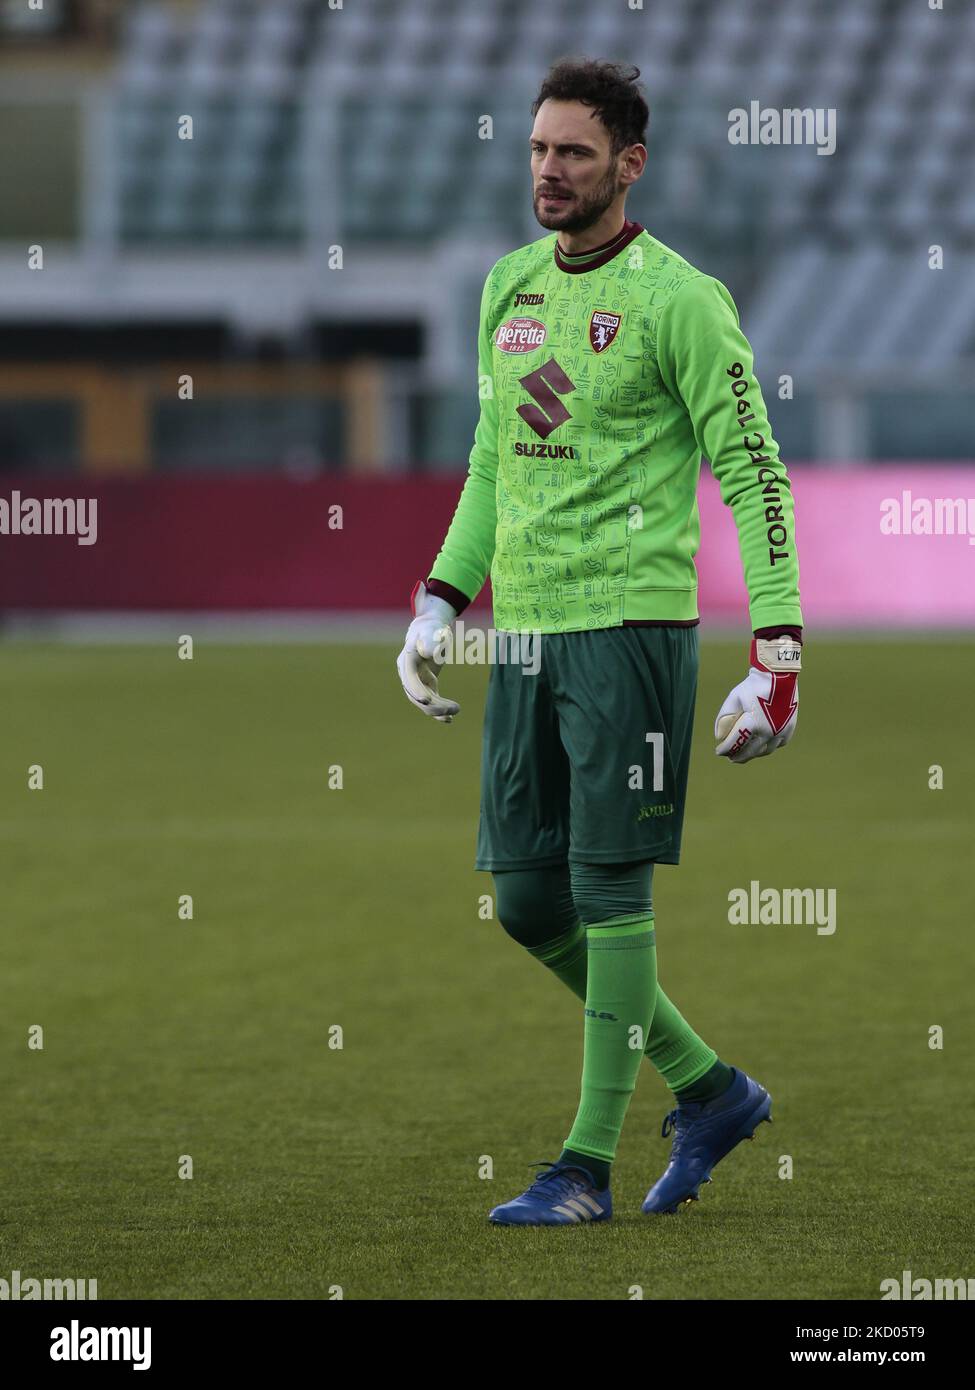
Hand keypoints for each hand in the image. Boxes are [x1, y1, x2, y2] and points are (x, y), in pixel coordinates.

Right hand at [396, 580, 459, 722]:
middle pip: (416, 695)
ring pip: (424, 702)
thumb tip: (428, 652)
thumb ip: (429, 639)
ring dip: (439, 709)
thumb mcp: (431, 630)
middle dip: (433, 705)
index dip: (416, 690)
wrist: (431, 630)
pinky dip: (439, 711)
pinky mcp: (425, 685)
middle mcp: (408, 674)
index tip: (427, 701)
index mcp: (406, 660)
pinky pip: (431, 702)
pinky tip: (449, 719)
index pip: (409, 678)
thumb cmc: (431, 628)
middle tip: (454, 708)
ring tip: (456, 710)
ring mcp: (416, 681)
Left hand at [714, 636, 800, 763]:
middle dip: (739, 756)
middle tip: (731, 758)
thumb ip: (724, 717)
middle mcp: (768, 730)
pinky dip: (769, 747)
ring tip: (745, 754)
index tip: (718, 751)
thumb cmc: (752, 686)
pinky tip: (761, 746)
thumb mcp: (733, 698)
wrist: (778, 676)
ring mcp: (781, 730)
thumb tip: (719, 736)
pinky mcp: (789, 728)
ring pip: (765, 750)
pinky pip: (778, 744)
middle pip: (750, 751)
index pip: (735, 743)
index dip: (725, 749)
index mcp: (753, 723)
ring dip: (754, 754)